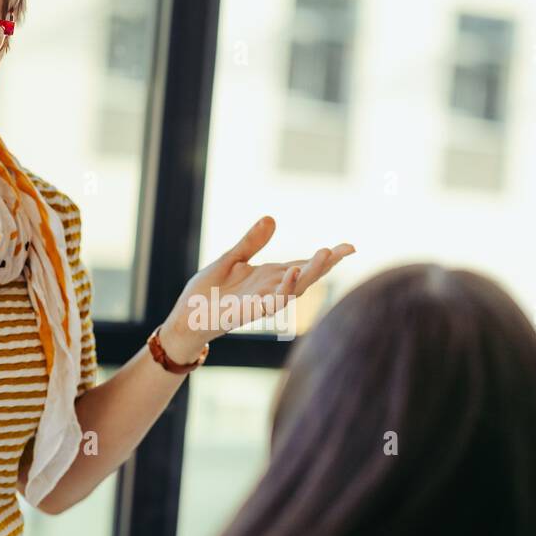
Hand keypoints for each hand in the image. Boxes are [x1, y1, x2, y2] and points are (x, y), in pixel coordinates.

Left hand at [159, 216, 354, 362]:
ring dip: (310, 274)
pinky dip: (283, 289)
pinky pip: (270, 302)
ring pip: (293, 289)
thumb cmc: (207, 292)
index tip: (349, 247)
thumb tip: (272, 218)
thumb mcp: (231, 259)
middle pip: (305, 276)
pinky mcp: (247, 311)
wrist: (186, 316)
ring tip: (326, 255)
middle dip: (326, 264)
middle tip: (346, 249)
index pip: (303, 265)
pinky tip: (293, 273)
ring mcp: (260, 302)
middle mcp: (270, 290)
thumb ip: (251, 242)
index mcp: (268, 277)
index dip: (325, 257)